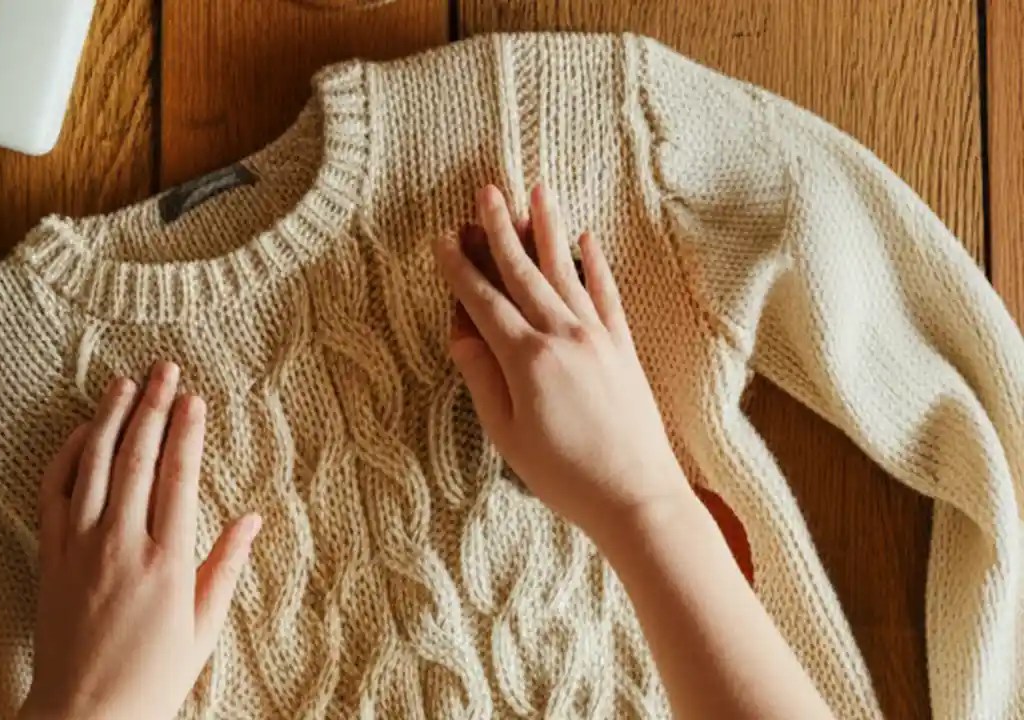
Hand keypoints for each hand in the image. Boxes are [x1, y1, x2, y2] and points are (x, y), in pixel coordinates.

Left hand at [21, 362, 261, 719]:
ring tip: (126, 383)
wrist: (84, 716)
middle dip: (153, 407)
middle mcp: (121, 546)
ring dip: (110, 418)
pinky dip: (68, 456)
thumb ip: (225, 566)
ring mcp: (80, 548)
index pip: (179, 478)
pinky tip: (83, 431)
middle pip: (137, 458)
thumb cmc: (152, 679)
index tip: (194, 398)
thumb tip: (253, 518)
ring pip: (94, 465)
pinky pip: (54, 492)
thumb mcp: (204, 628)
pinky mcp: (50, 556)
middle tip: (165, 368)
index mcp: (167, 564)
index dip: (187, 432)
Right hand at [433, 184, 692, 539]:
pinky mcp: (623, 348)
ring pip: (566, 272)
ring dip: (548, 230)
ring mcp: (598, 338)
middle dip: (501, 230)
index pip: (484, 301)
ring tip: (537, 191)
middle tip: (487, 191)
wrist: (636, 496)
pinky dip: (595, 264)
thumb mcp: (506, 435)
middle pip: (524, 273)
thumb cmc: (563, 476)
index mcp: (526, 360)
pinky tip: (586, 239)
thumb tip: (461, 333)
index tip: (444, 238)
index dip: (461, 269)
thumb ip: (482, 379)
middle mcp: (563, 337)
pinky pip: (607, 294)